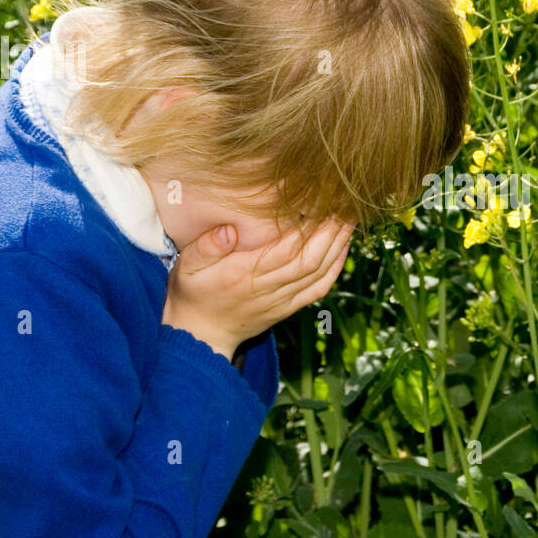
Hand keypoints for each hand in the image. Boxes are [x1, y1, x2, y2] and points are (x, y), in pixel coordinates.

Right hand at [162, 215, 354, 359]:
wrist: (201, 335)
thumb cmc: (193, 294)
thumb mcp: (187, 267)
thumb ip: (207, 247)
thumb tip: (229, 229)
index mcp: (244, 275)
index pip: (286, 248)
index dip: (309, 226)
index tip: (321, 201)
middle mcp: (268, 289)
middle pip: (310, 258)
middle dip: (331, 231)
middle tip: (345, 203)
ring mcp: (282, 300)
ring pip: (319, 272)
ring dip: (338, 245)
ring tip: (350, 218)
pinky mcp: (289, 307)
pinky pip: (319, 288)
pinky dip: (336, 267)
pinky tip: (344, 247)